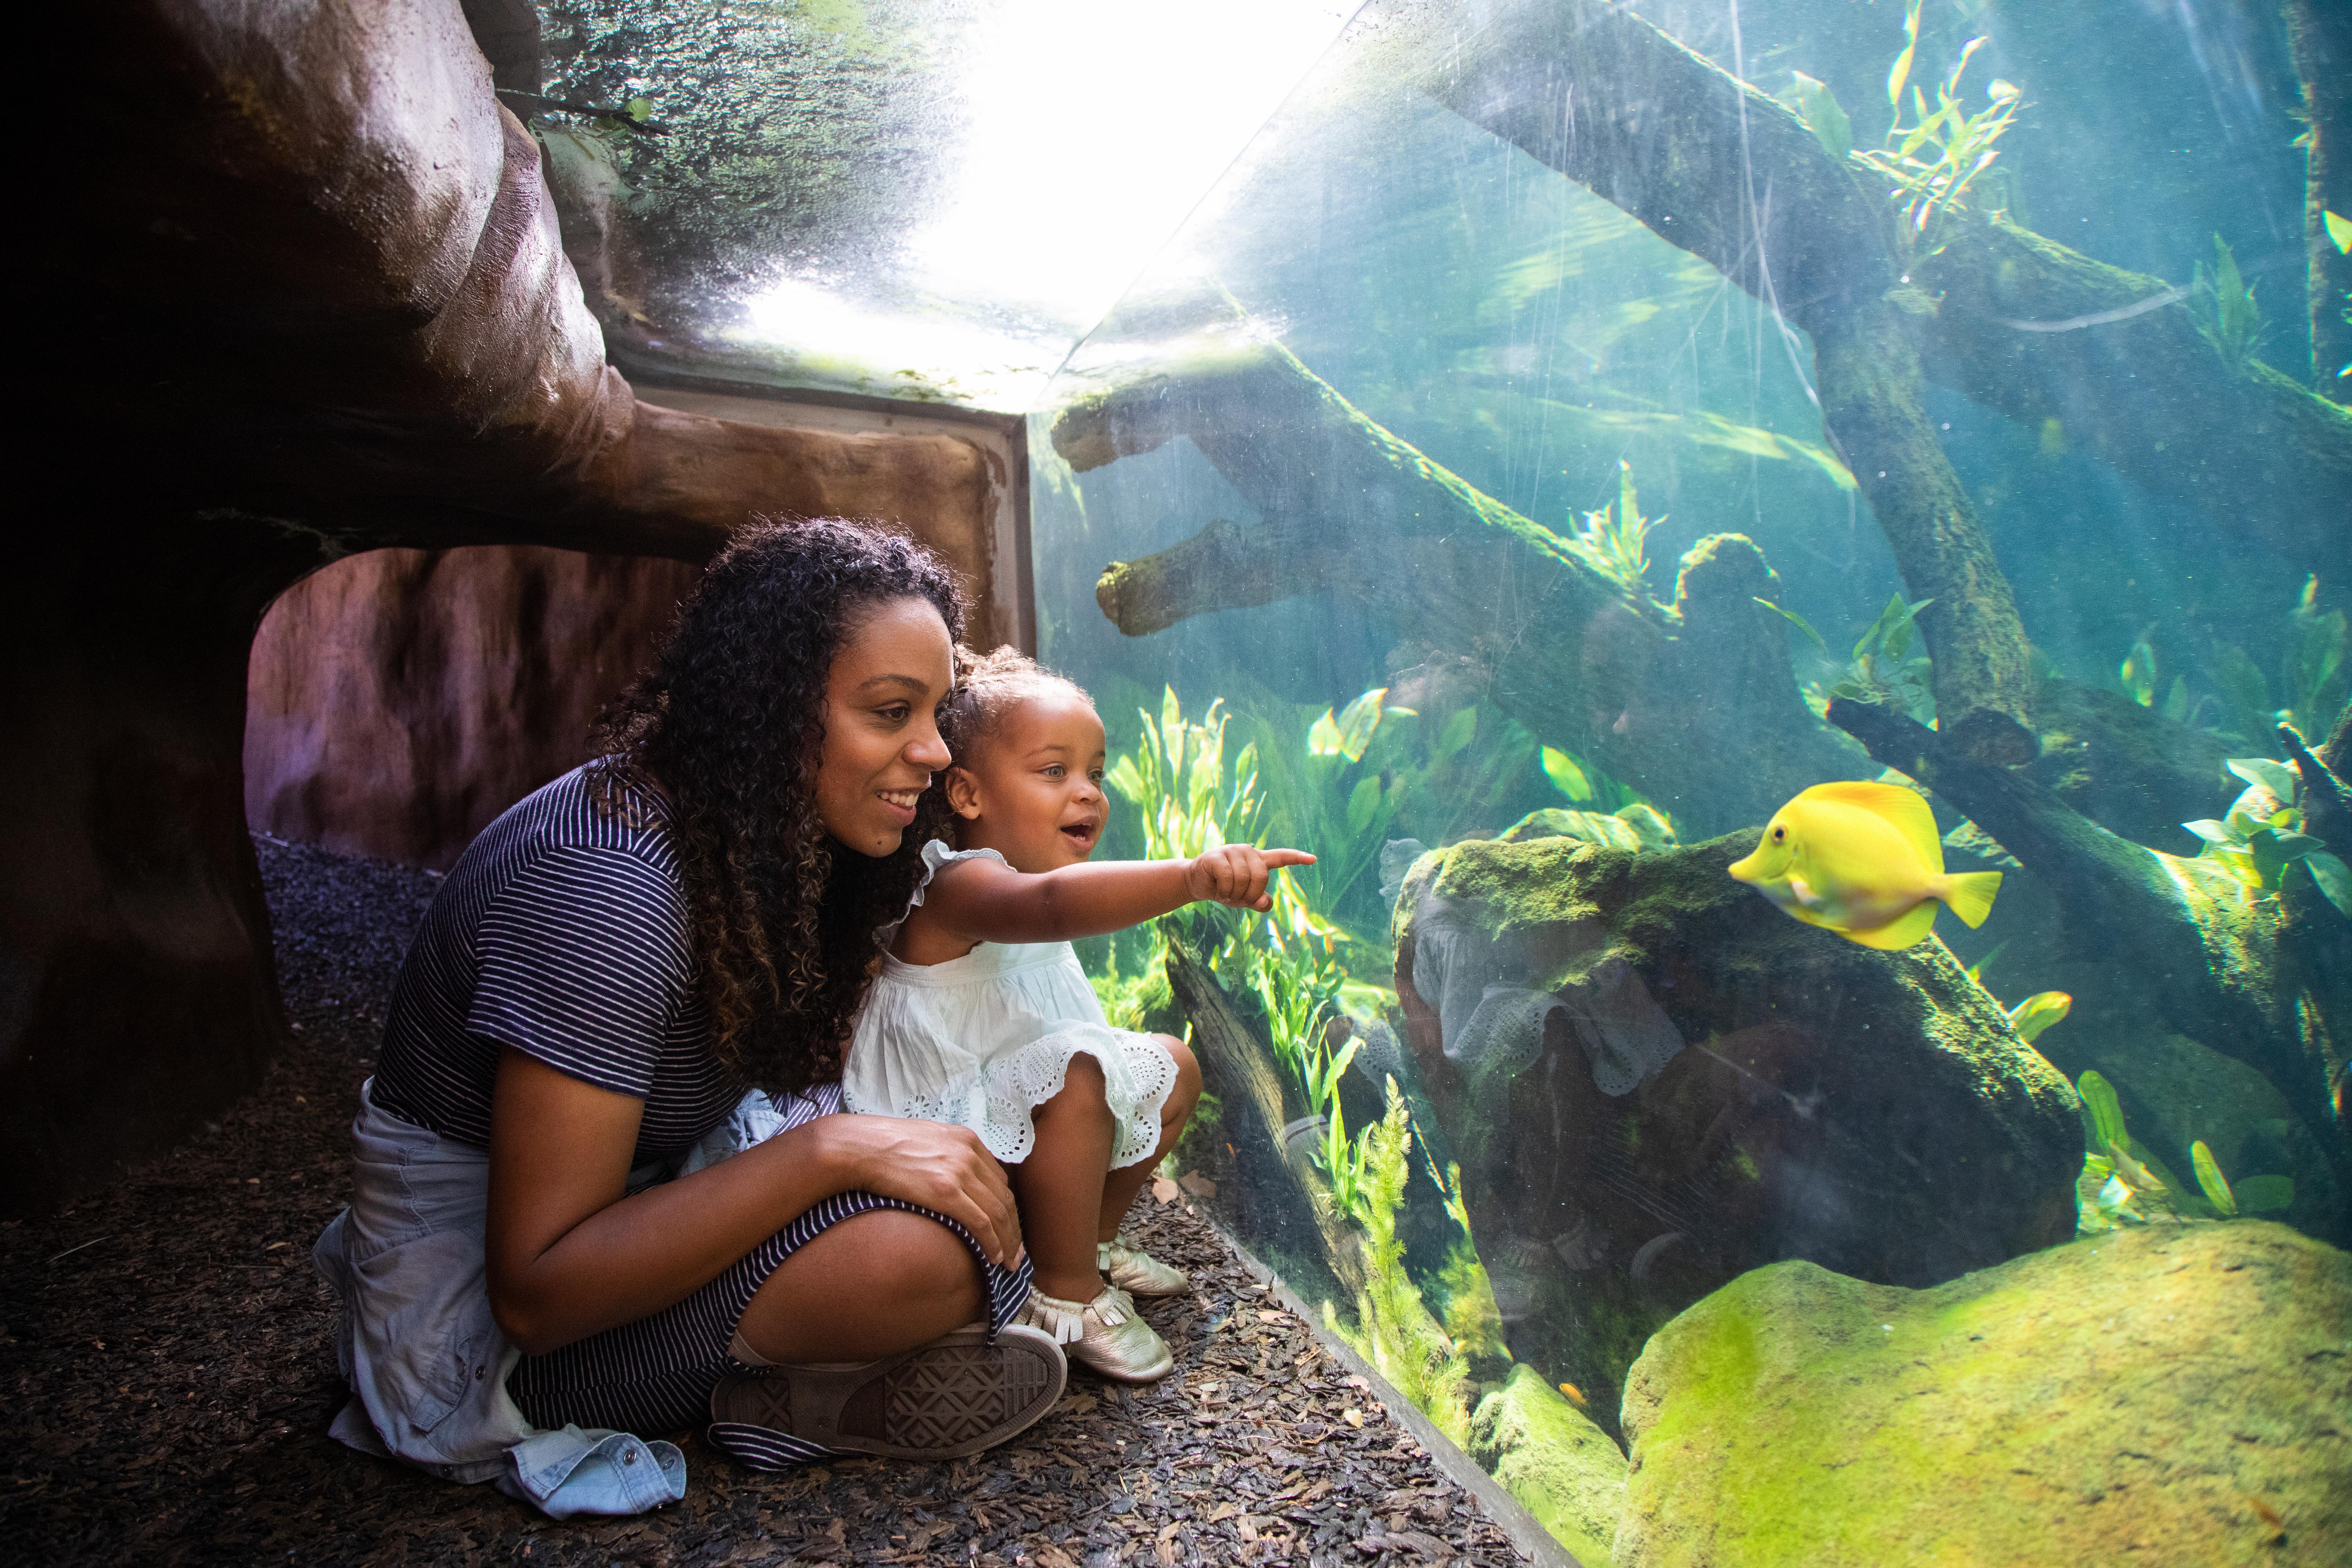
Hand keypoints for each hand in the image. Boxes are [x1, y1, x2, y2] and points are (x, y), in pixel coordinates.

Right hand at [813, 1114, 1024, 1267]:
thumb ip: (949, 1155)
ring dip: (1009, 1241)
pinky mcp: (946, 1192)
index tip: (1008, 1226)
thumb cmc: (886, 1146)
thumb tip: (957, 1179)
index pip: (1000, 1179)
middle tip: (1017, 1252)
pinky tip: (994, 1257)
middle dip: (1014, 1227)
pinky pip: (981, 1223)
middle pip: (1005, 1197)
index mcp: (967, 1140)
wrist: (860, 1147)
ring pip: (999, 1213)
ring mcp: (960, 1172)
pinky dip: (993, 1242)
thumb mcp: (929, 1140)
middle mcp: (970, 1153)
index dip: (1007, 1207)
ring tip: (1010, 1262)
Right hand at [1184, 845, 1315, 911]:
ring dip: (1234, 894)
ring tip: (1225, 893)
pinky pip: (1228, 876)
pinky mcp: (1216, 855)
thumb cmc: (1225, 889)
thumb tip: (1265, 903)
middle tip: (1238, 898)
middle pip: (1262, 876)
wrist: (1197, 884)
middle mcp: (1247, 852)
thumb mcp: (1245, 899)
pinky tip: (1218, 890)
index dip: (1297, 858)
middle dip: (1251, 894)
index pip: (1281, 857)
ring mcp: (1231, 851)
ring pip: (1243, 878)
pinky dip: (1225, 890)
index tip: (1313, 859)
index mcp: (1258, 860)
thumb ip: (1259, 901)